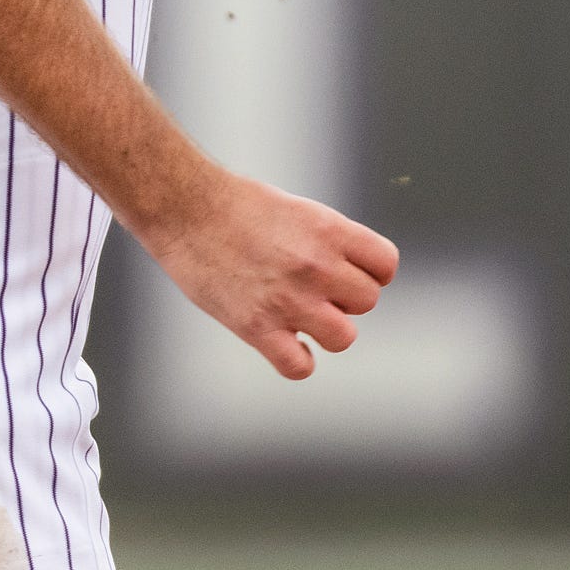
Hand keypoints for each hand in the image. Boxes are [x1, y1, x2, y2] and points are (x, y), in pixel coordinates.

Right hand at [142, 171, 398, 379]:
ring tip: (300, 316)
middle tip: (314, 290)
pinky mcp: (256, 327)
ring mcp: (288, 300)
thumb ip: (328, 241)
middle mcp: (316, 266)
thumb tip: (349, 271)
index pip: (385, 265)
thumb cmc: (235, 203)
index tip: (348, 272)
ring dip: (326, 330)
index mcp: (328, 231)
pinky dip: (297, 361)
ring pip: (344, 337)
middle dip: (344, 298)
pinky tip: (284, 344)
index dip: (370, 272)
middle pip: (367, 301)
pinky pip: (299, 366)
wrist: (184, 207)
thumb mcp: (296, 208)